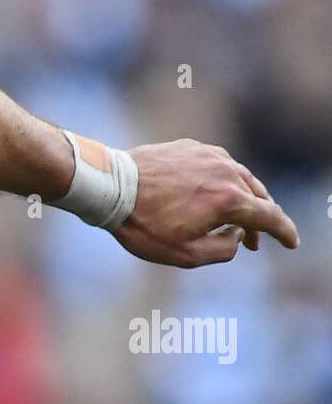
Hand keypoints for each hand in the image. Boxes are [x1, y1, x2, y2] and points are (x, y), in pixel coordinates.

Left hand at [112, 139, 298, 267]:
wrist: (111, 187)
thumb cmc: (143, 226)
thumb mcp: (184, 255)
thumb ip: (222, 250)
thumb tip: (238, 237)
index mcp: (228, 200)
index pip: (269, 217)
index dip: (284, 232)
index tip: (292, 242)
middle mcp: (226, 172)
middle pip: (257, 197)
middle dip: (259, 221)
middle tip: (255, 241)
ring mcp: (209, 155)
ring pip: (240, 178)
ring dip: (243, 200)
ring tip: (235, 219)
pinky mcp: (191, 148)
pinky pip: (218, 166)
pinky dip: (223, 182)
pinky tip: (212, 195)